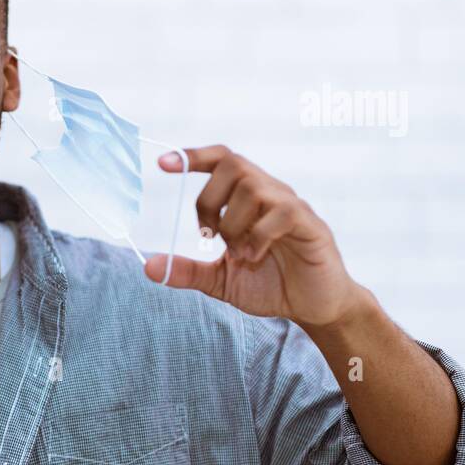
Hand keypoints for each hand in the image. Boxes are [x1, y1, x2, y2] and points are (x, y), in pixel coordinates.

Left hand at [143, 145, 364, 326]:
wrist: (315, 308)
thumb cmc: (271, 285)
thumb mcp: (220, 281)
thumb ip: (188, 271)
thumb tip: (149, 266)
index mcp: (248, 200)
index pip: (222, 160)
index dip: (194, 156)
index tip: (163, 163)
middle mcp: (270, 194)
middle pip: (234, 165)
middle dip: (209, 200)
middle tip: (209, 236)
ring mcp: (291, 207)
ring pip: (253, 188)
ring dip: (233, 224)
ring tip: (238, 254)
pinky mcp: (310, 225)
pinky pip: (280, 212)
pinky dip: (258, 236)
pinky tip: (254, 257)